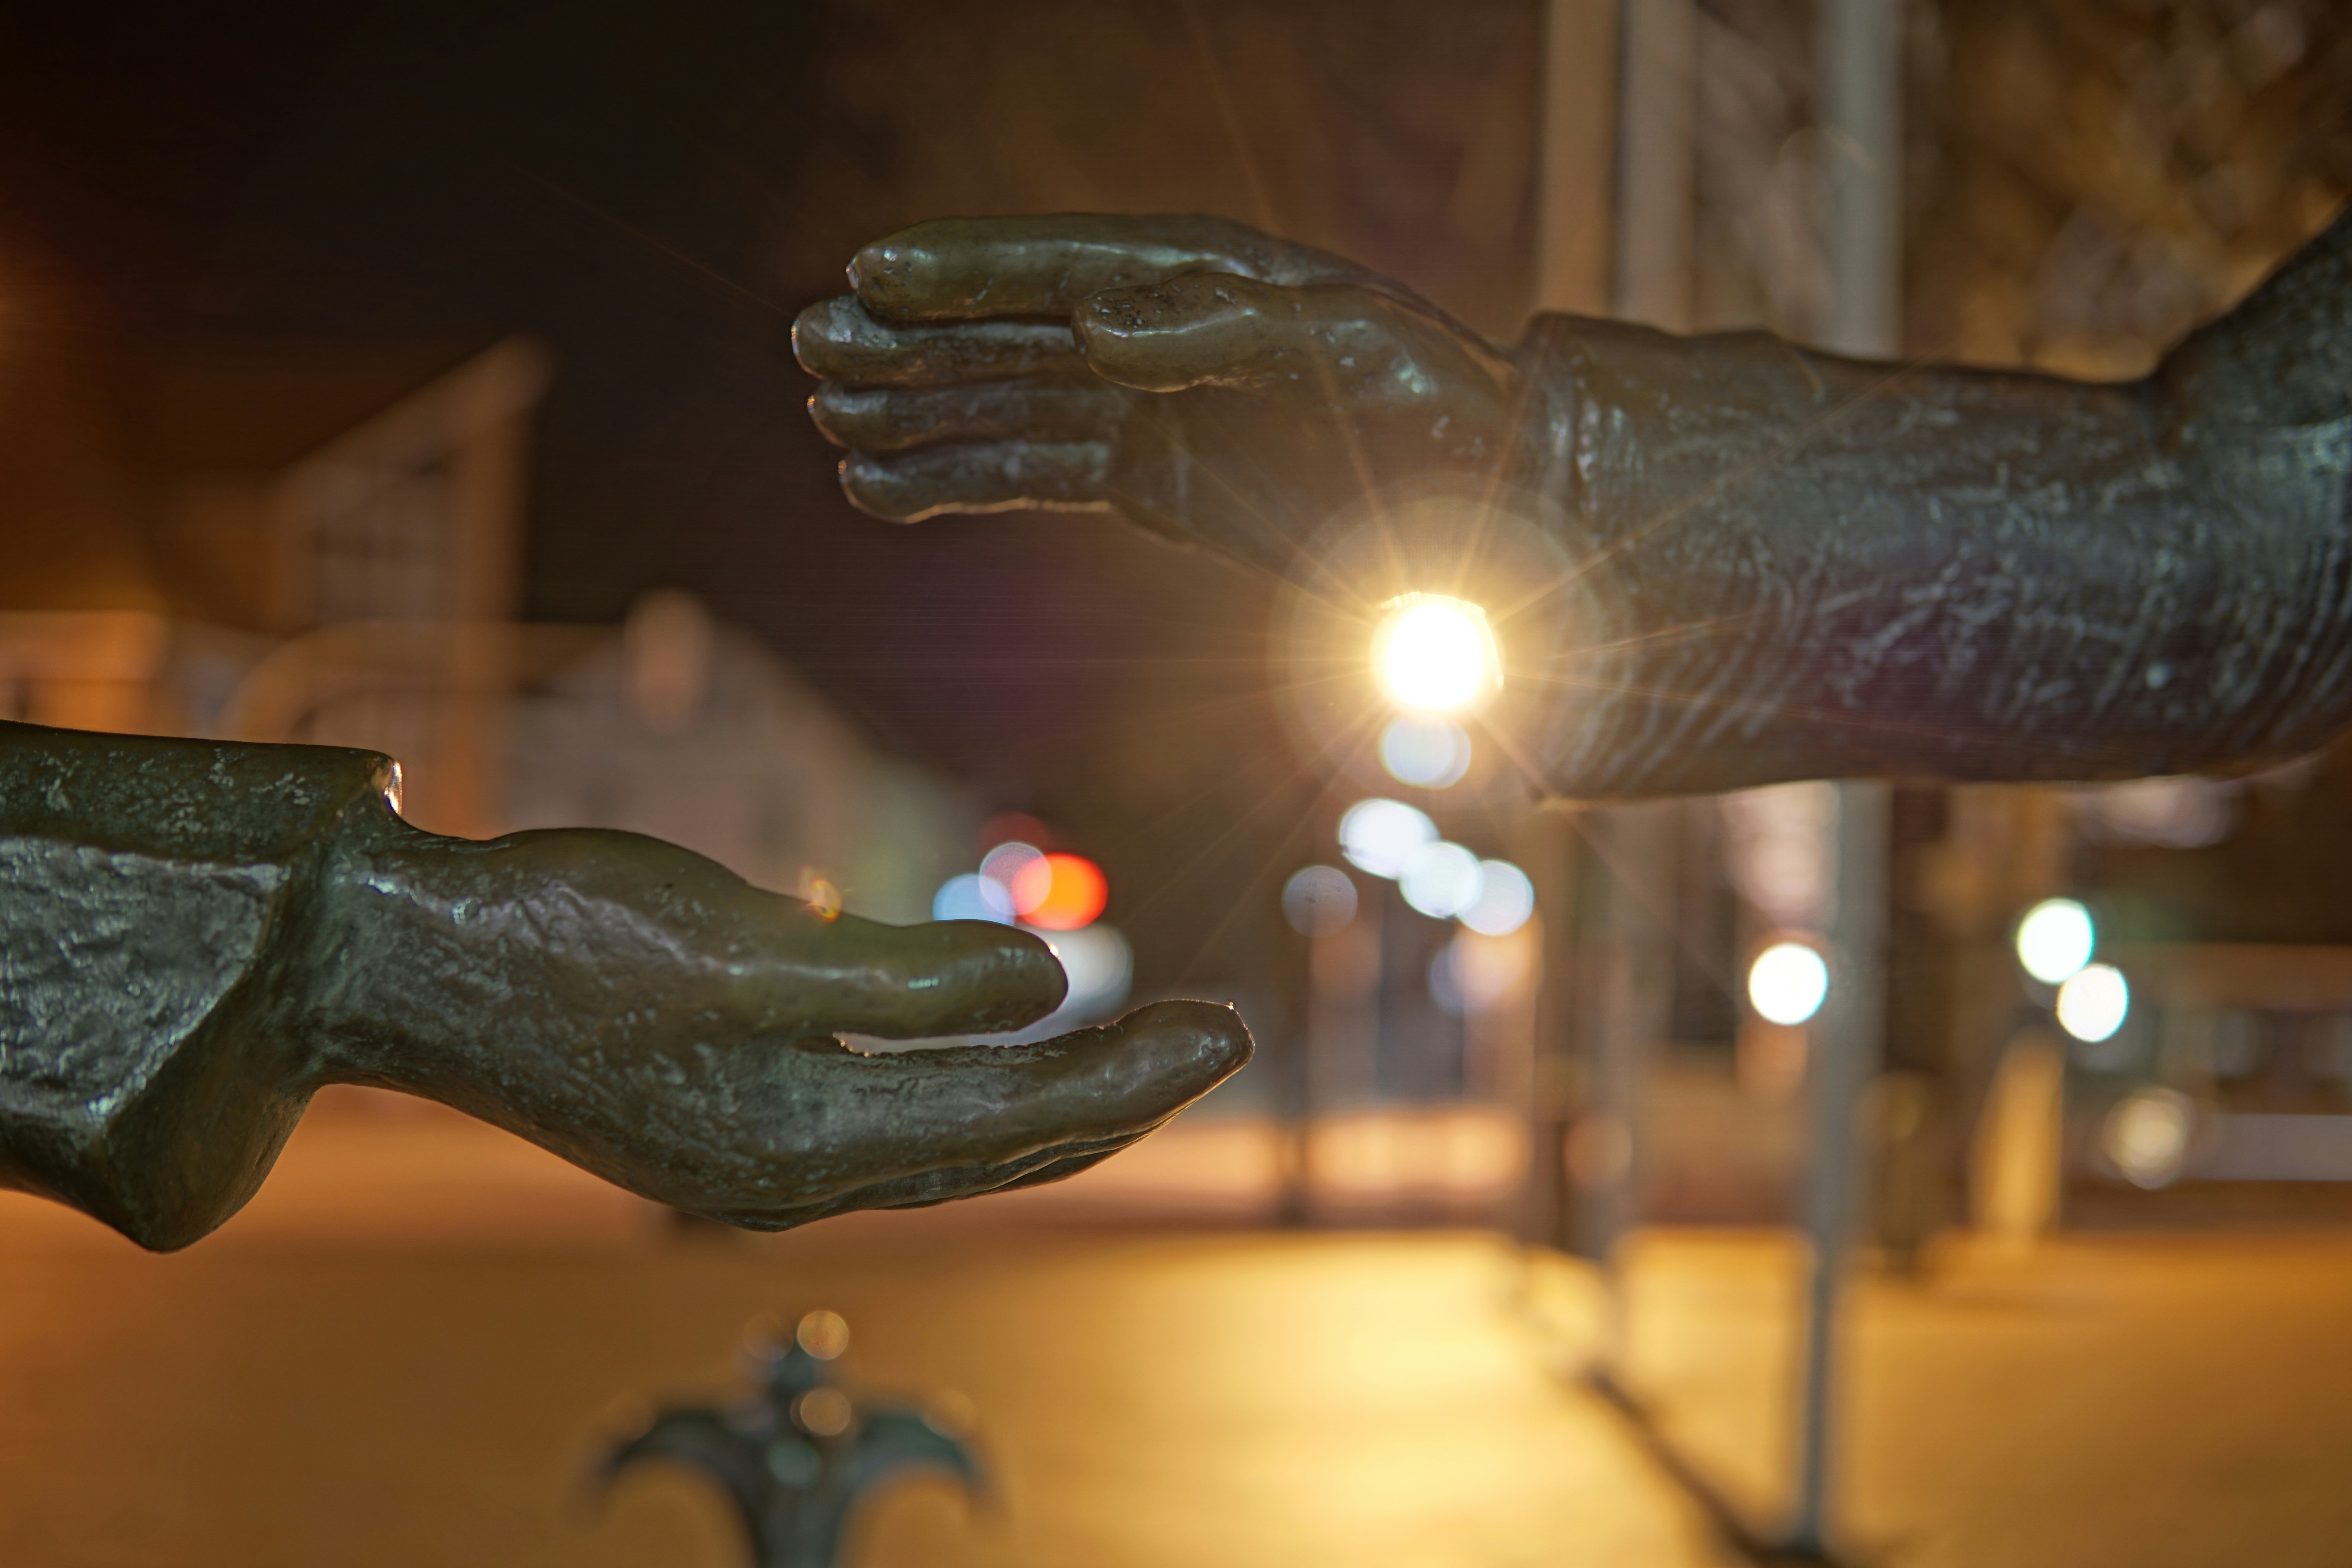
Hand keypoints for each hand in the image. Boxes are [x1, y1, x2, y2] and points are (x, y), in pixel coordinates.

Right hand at [303, 822, 1249, 1230]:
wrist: (409, 962)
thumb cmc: (563, 934)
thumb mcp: (738, 945)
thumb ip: (901, 978)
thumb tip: (1049, 984)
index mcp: (800, 1140)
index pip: (1016, 1115)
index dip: (1132, 1074)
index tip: (1231, 1030)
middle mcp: (791, 1171)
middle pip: (1000, 1143)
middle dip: (1119, 1096)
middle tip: (1222, 1039)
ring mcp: (757, 1154)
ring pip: (950, 1138)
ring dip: (1052, 1100)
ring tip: (1141, 1053)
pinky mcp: (727, 1115)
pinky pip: (889, 1118)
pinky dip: (967, 1090)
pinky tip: (997, 1052)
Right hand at [793, 215, 1531, 575]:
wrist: (1482, 509)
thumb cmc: (1434, 412)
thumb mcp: (1348, 353)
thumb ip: (1221, 330)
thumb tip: (1093, 320)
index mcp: (1208, 278)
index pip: (1060, 266)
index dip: (963, 268)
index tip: (870, 273)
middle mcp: (1163, 332)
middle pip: (1011, 330)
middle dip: (912, 340)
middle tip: (810, 347)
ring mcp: (1150, 406)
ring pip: (1008, 405)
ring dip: (920, 414)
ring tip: (830, 420)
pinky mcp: (1151, 478)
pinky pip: (1036, 474)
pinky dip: (964, 481)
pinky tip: (888, 490)